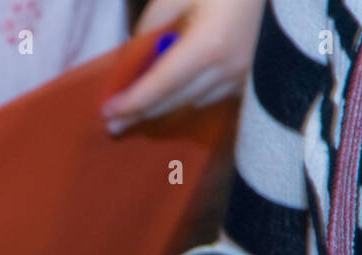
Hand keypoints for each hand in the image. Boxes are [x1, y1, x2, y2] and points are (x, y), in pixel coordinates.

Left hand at [102, 0, 265, 134]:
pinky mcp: (254, 77)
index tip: (107, 113)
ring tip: (138, 109)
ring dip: (166, 106)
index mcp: (209, 46)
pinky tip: (175, 93)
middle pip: (175, 101)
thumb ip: (154, 24)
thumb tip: (134, 58)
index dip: (132, 102)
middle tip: (113, 124)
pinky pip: (214, 96)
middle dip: (141, 113)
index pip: (160, 86)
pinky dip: (190, 96)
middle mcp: (228, 69)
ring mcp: (245, 76)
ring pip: (194, 102)